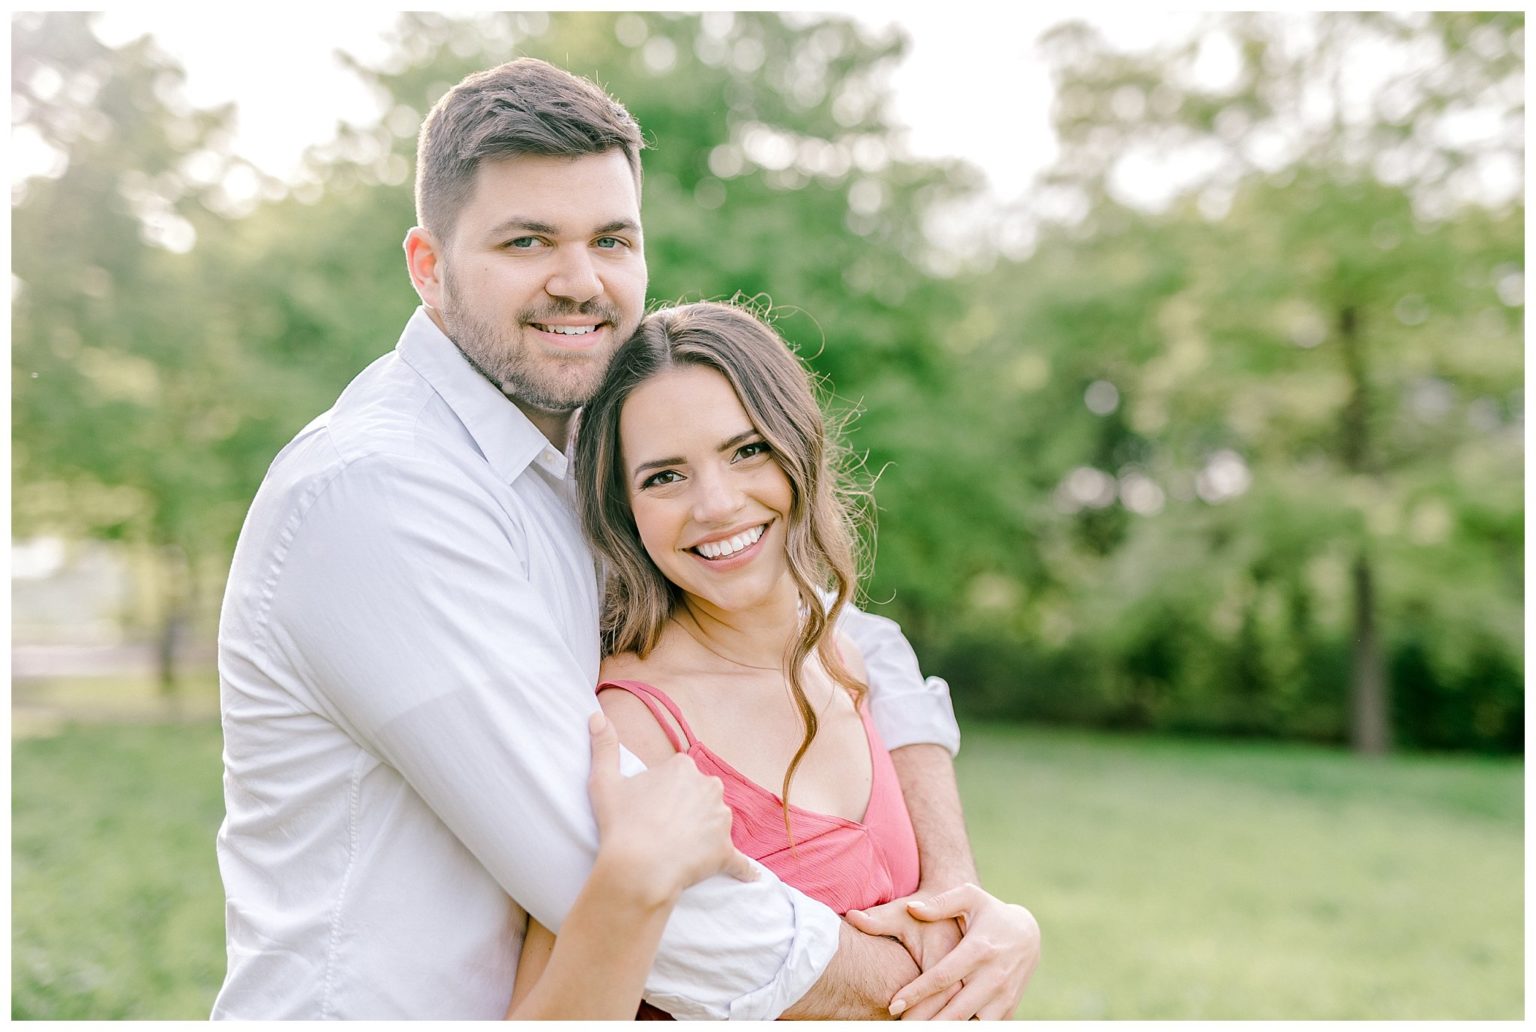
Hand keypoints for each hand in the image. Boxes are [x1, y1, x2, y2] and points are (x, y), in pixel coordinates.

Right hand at [586, 711, 756, 898]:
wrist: (638, 868)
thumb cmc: (621, 824)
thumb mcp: (604, 781)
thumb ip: (603, 746)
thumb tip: (596, 715)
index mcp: (683, 767)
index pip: (678, 775)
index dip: (662, 793)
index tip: (647, 808)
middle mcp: (709, 786)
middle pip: (700, 795)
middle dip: (687, 808)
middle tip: (660, 828)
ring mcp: (721, 819)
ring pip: (715, 822)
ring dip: (705, 833)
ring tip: (678, 850)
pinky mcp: (726, 851)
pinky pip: (738, 861)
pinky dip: (743, 869)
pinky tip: (751, 878)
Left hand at [854, 883, 1038, 1020]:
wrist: (1028, 934)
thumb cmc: (990, 913)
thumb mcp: (969, 898)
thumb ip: (940, 903)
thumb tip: (912, 908)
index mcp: (979, 949)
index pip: (943, 977)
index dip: (917, 992)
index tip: (894, 1003)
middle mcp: (994, 976)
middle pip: (956, 1009)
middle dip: (927, 1022)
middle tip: (902, 1025)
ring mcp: (1004, 995)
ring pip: (972, 1024)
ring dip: (946, 1030)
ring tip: (919, 1030)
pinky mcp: (1009, 1008)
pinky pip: (985, 1028)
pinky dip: (964, 1030)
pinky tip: (942, 1029)